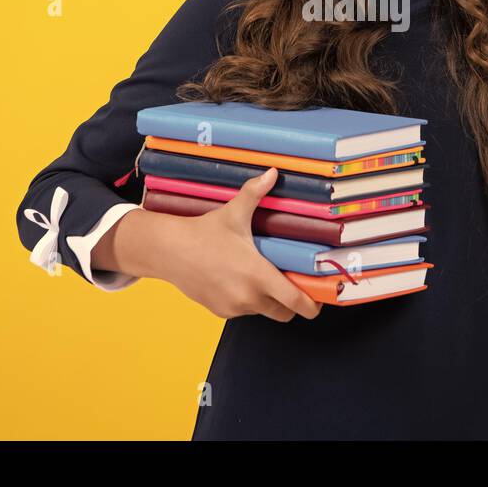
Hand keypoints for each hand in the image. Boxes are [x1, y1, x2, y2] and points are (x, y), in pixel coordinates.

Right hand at [132, 167, 322, 321]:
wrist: (168, 251)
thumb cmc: (203, 233)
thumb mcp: (233, 212)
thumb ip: (255, 193)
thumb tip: (272, 173)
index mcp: (258, 275)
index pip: (296, 302)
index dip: (312, 305)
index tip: (319, 301)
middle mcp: (248, 297)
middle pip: (284, 313)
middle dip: (291, 304)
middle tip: (291, 284)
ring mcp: (234, 308)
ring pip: (262, 311)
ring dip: (267, 301)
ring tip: (261, 277)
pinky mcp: (220, 312)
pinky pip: (243, 311)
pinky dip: (246, 301)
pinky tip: (238, 281)